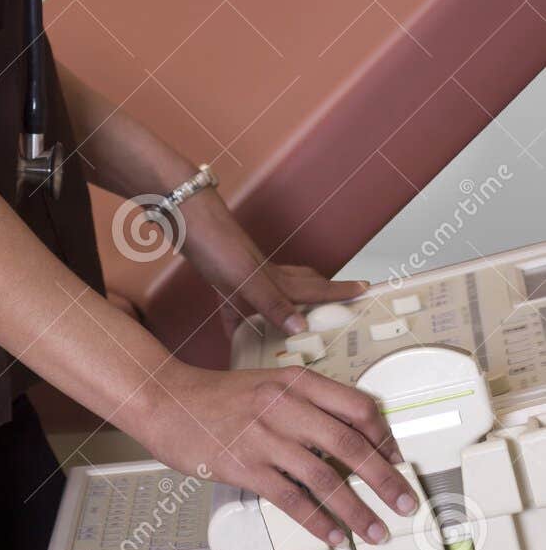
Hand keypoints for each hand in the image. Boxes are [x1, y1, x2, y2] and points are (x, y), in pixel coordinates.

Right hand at [143, 357, 413, 548]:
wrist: (166, 399)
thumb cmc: (216, 395)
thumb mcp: (267, 383)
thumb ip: (305, 403)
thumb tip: (347, 438)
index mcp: (293, 380)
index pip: (356, 405)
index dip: (384, 436)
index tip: (397, 459)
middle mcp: (282, 405)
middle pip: (349, 444)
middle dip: (385, 479)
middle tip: (405, 501)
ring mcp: (263, 436)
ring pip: (324, 477)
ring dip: (357, 509)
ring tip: (376, 529)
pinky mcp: (245, 465)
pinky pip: (291, 498)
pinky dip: (318, 520)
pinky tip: (333, 534)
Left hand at [175, 188, 368, 337]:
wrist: (183, 214)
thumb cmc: (212, 241)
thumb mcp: (243, 276)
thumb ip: (270, 302)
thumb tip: (301, 326)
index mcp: (274, 276)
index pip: (315, 287)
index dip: (340, 291)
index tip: (367, 289)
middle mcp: (264, 274)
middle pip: (301, 286)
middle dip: (323, 295)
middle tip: (342, 303)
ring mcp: (244, 274)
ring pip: (272, 294)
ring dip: (286, 309)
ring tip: (294, 327)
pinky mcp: (221, 276)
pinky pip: (236, 303)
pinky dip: (239, 321)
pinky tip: (235, 335)